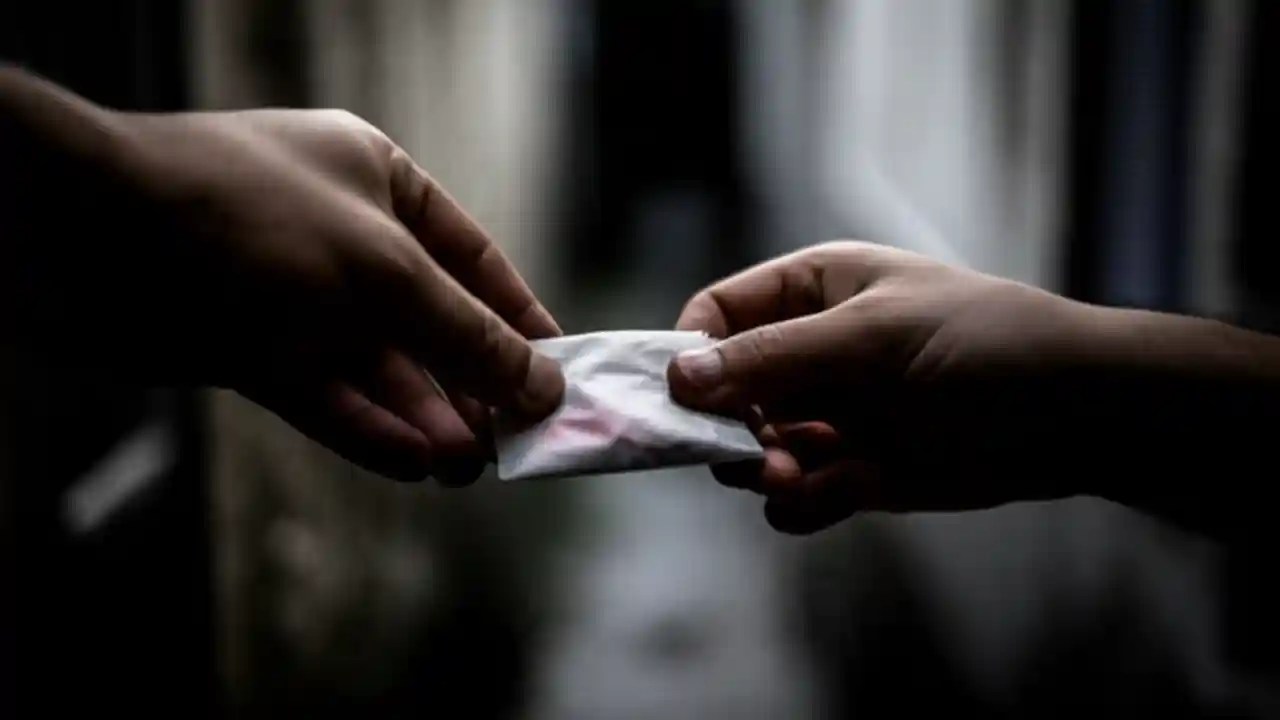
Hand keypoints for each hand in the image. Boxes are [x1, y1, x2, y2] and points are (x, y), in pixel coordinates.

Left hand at [2, 69, 562, 483]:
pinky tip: (410, 465)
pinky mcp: (248, 347)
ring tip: (466, 467)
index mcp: (377, 181)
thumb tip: (544, 384)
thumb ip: (468, 333)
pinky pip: (326, 396)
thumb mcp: (386, 271)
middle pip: (427, 322)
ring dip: (423, 418)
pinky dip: (368, 430)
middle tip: (513, 442)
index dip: (517, 316)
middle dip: (469, 384)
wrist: (82, 235)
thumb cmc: (248, 217)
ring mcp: (291, 295)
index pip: (471, 255)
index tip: (558, 373)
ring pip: (377, 368)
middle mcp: (340, 237)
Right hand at [667, 241, 1131, 532]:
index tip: (674, 399)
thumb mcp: (872, 335)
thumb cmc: (980, 342)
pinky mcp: (855, 471)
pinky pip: (796, 494)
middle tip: (745, 453)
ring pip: (753, 449)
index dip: (689, 354)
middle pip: (725, 391)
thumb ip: (774, 357)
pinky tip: (838, 491)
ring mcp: (832, 414)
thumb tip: (677, 378)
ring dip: (761, 468)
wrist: (1075, 414)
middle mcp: (812, 352)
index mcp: (812, 291)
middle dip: (726, 426)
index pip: (718, 316)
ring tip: (792, 475)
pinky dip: (802, 500)